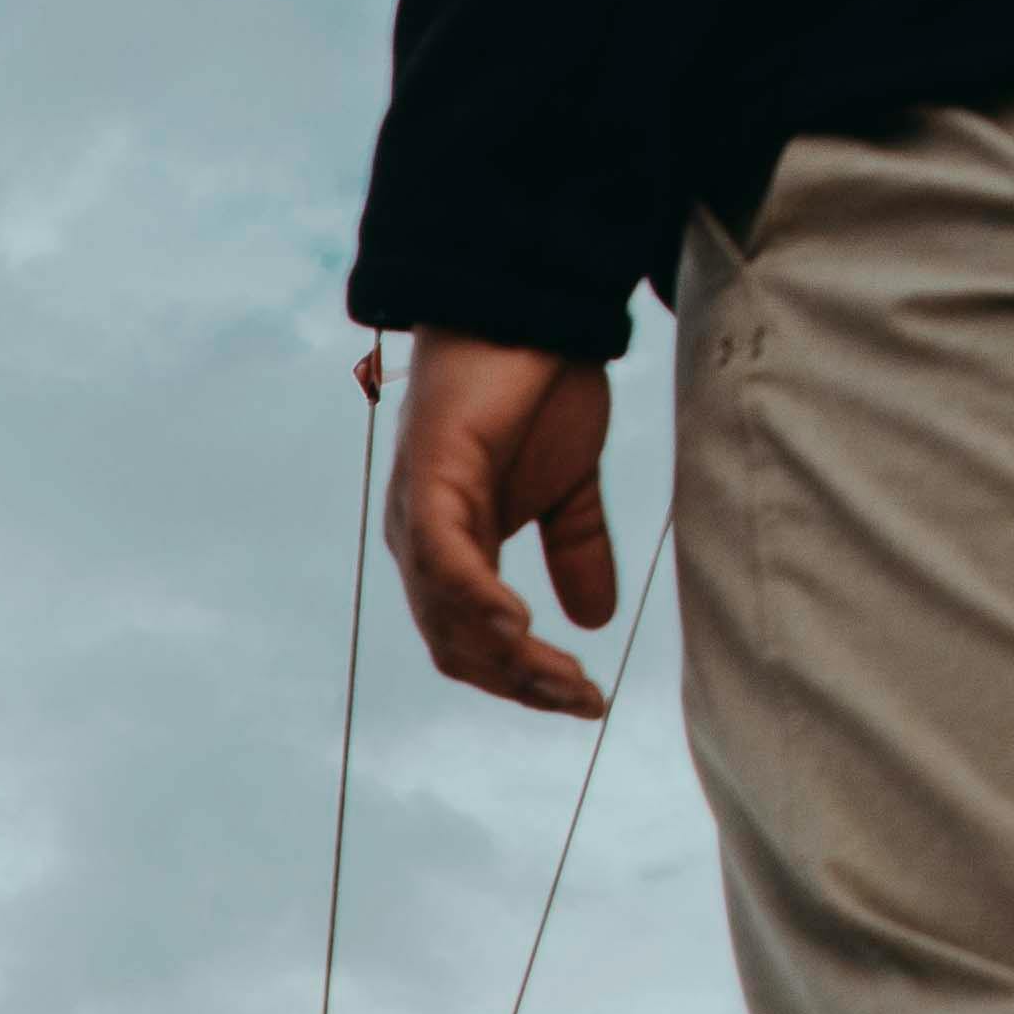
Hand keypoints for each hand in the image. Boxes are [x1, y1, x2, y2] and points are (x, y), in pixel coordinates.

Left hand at [384, 334, 618, 720]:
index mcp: (452, 552)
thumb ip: (576, 551)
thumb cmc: (539, 390)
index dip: (526, 681)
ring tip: (563, 679)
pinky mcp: (430, 481)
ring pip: (450, 619)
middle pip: (458, 648)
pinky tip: (521, 624)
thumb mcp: (570, 489)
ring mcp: (420, 515)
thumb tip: (593, 622)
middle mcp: (424, 545)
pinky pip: (445, 563)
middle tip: (582, 702)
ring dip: (509, 658)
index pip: (474, 644)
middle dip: (522, 684)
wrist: (533, 311)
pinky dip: (479, 602)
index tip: (584, 701)